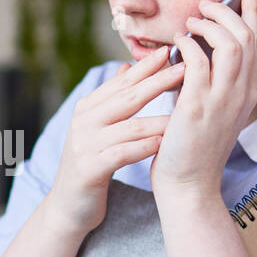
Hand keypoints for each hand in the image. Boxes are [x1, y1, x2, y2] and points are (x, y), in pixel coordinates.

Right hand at [44, 45, 183, 235]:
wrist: (68, 206)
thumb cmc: (91, 163)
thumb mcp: (99, 127)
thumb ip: (112, 97)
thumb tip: (127, 64)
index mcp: (88, 108)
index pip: (122, 82)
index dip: (147, 66)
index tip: (172, 51)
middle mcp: (84, 122)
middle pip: (127, 97)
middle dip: (158, 82)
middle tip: (187, 68)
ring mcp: (85, 145)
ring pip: (130, 126)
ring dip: (161, 119)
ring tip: (188, 112)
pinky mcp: (90, 169)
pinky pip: (123, 153)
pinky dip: (145, 147)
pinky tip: (165, 143)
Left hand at [150, 0, 256, 198]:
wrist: (188, 186)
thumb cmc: (193, 149)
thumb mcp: (211, 111)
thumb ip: (210, 83)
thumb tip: (197, 53)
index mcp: (246, 94)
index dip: (255, 13)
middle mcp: (241, 94)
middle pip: (247, 37)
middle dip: (227, 13)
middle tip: (204, 6)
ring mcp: (222, 101)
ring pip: (230, 44)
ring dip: (208, 26)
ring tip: (190, 22)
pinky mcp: (198, 108)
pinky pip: (198, 63)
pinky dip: (189, 46)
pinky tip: (177, 44)